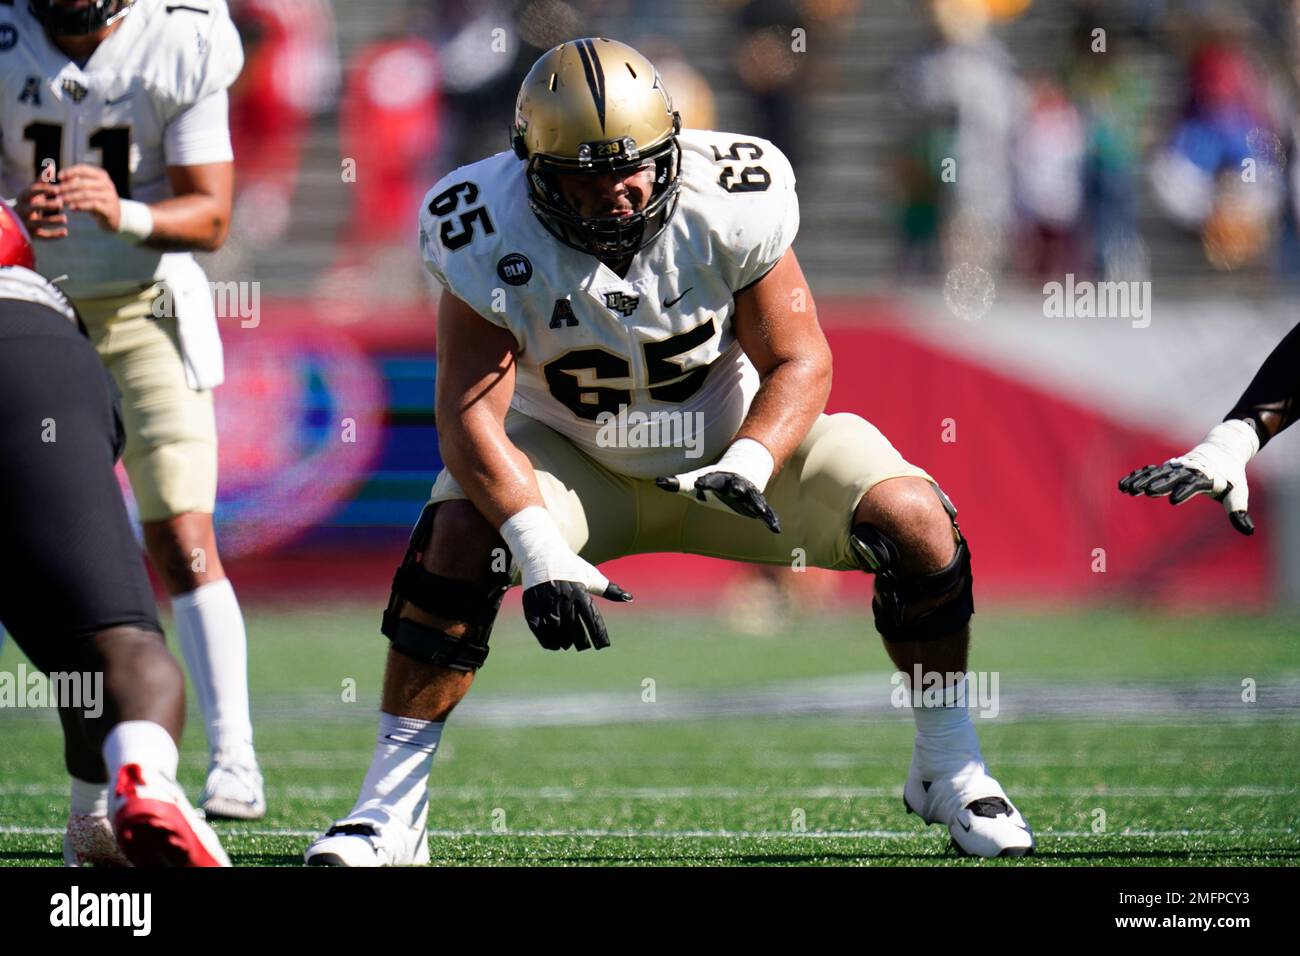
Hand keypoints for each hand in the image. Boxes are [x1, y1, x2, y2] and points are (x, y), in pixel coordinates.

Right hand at [15, 181, 67, 238]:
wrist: (18, 220)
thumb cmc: (30, 202)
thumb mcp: (34, 191)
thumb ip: (43, 180)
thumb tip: (51, 166)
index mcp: (24, 197)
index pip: (32, 192)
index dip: (43, 190)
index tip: (56, 189)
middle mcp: (24, 209)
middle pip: (34, 207)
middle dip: (47, 205)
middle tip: (61, 203)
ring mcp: (27, 222)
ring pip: (38, 222)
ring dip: (51, 220)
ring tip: (65, 219)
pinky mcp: (32, 234)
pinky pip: (43, 236)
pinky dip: (54, 235)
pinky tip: (65, 232)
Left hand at [57, 164, 120, 231]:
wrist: (117, 217)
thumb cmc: (99, 200)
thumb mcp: (92, 188)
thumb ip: (79, 182)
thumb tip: (60, 177)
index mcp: (102, 176)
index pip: (83, 169)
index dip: (70, 172)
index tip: (59, 177)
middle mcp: (107, 184)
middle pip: (82, 183)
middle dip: (67, 187)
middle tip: (55, 191)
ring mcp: (109, 197)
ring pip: (86, 194)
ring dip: (71, 197)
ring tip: (60, 200)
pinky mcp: (109, 209)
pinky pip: (92, 205)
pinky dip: (80, 206)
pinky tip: (72, 209)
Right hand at [499, 506, 632, 650]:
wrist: (541, 553)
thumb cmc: (570, 567)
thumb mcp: (591, 576)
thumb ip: (609, 590)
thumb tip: (629, 598)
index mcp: (580, 592)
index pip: (592, 619)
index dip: (599, 634)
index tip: (604, 646)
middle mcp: (564, 599)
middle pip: (575, 629)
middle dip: (581, 642)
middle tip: (584, 647)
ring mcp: (546, 603)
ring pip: (558, 632)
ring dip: (564, 642)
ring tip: (568, 645)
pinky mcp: (531, 606)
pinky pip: (539, 631)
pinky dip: (547, 641)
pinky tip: (553, 644)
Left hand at [656, 437, 780, 532]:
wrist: (742, 472)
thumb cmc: (714, 480)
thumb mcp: (696, 481)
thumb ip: (679, 483)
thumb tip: (658, 482)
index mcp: (719, 479)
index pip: (711, 480)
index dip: (705, 482)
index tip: (698, 484)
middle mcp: (736, 485)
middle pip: (737, 485)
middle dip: (736, 487)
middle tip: (735, 488)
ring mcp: (749, 494)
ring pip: (754, 498)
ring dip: (757, 504)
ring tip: (759, 511)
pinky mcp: (757, 505)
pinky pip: (767, 512)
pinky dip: (771, 520)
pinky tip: (776, 530)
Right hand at [1118, 420, 1259, 535]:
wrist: (1223, 450)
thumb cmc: (1232, 476)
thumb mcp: (1238, 493)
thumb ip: (1238, 511)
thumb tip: (1248, 531)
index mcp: (1207, 477)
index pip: (1194, 484)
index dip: (1184, 491)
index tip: (1173, 499)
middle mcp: (1190, 470)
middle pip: (1172, 477)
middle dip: (1158, 484)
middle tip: (1145, 491)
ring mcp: (1177, 467)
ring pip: (1157, 473)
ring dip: (1141, 481)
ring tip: (1126, 489)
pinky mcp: (1169, 467)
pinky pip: (1151, 472)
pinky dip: (1137, 476)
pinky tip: (1123, 484)